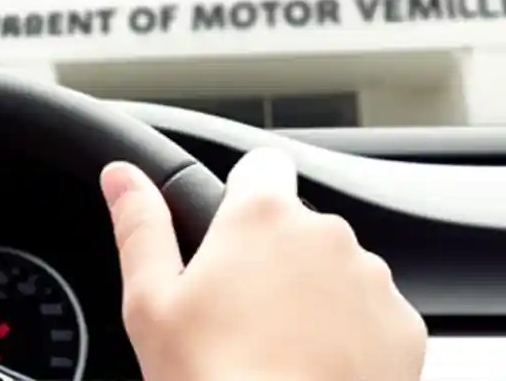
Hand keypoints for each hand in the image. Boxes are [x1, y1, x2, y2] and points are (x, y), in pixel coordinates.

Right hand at [101, 148, 426, 380]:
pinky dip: (349, 334)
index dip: (242, 196)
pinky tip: (313, 368)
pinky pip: (371, 315)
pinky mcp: (404, 328)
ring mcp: (371, 281)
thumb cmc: (211, 378)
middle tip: (236, 313)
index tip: (228, 236)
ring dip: (312, 294)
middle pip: (296, 226)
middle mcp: (325, 235)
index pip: (261, 167)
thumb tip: (121, 175)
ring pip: (336, 270)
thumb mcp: (150, 301)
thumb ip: (139, 225)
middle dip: (273, 257)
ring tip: (275, 348)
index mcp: (260, 217)